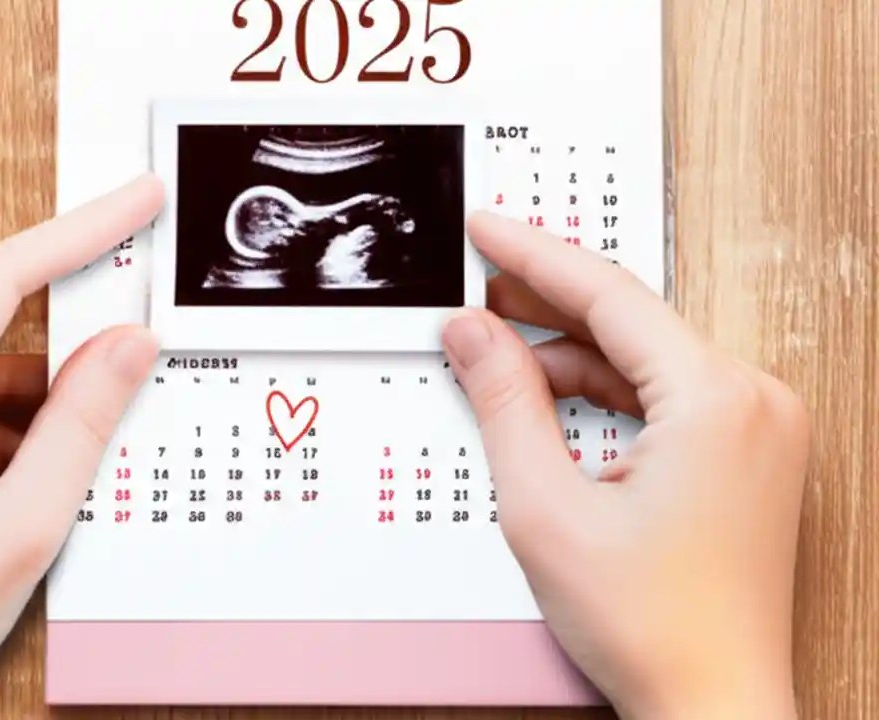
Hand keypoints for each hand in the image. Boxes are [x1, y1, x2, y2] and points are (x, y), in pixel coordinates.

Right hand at [441, 213, 808, 719]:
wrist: (711, 702)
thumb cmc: (653, 625)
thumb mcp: (545, 505)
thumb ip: (503, 402)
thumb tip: (472, 333)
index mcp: (717, 400)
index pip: (608, 295)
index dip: (532, 255)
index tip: (485, 227)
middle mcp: (753, 401)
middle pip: (628, 320)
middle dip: (544, 302)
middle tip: (475, 286)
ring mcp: (757, 427)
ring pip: (643, 358)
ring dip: (569, 353)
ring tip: (496, 352)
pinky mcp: (746, 453)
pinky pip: (664, 395)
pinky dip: (602, 392)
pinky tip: (548, 398)